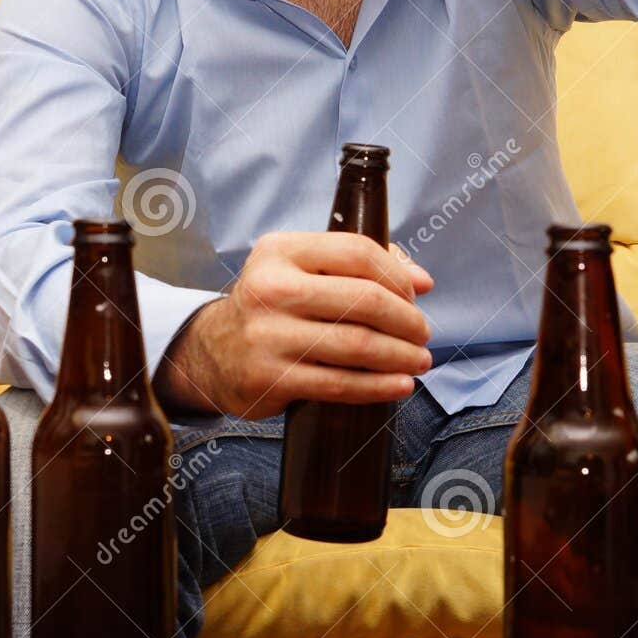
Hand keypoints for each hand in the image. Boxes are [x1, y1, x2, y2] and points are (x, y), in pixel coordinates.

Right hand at [153, 230, 434, 419]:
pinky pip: (340, 384)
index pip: (358, 252)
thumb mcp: (301, 268)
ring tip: (418, 360)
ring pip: (358, 345)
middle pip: (364, 299)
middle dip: (407, 319)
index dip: (398, 275)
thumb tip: (420, 281)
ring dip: (401, 355)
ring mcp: (268, 336)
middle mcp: (271, 288)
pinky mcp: (271, 379)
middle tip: (423, 333)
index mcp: (280, 251)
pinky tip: (399, 384)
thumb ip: (358, 264)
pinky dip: (379, 386)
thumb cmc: (274, 305)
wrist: (214, 351)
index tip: (416, 294)